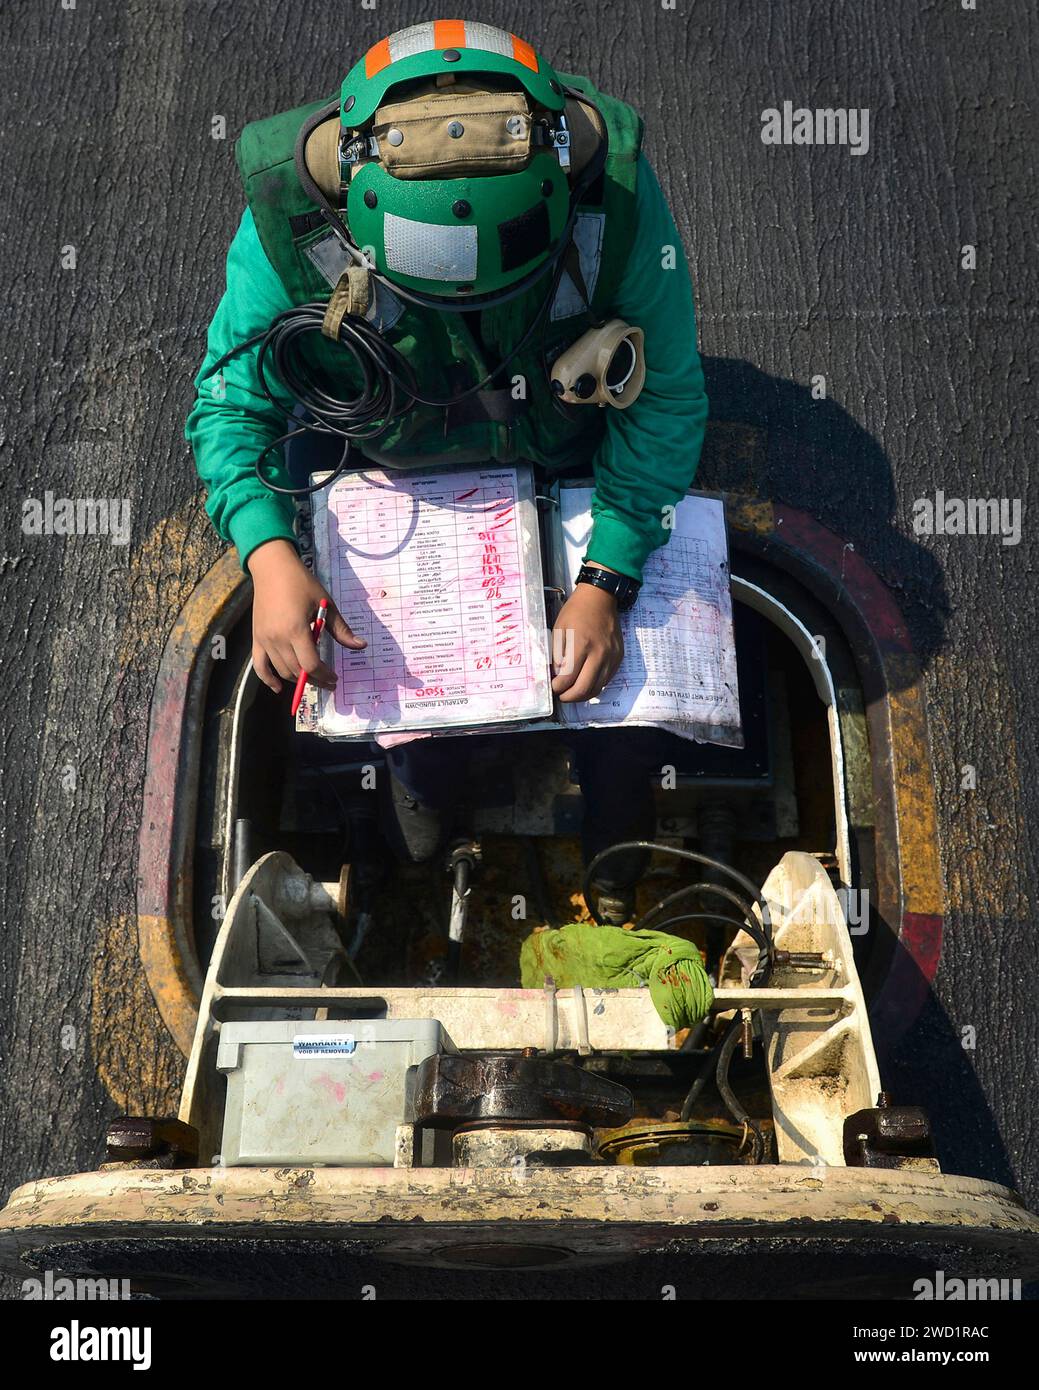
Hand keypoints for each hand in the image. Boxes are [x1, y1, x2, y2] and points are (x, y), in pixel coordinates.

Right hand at [247, 539, 365, 694]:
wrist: (272, 568)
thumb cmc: (301, 583)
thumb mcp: (325, 604)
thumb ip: (341, 629)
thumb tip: (360, 646)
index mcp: (295, 630)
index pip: (311, 664)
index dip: (324, 675)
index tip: (335, 679)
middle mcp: (277, 639)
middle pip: (296, 671)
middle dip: (314, 680)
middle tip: (328, 682)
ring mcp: (264, 640)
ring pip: (281, 671)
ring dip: (297, 680)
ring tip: (312, 680)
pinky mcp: (256, 638)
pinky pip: (259, 665)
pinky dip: (268, 679)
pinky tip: (279, 688)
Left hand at [551, 574, 624, 702]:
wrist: (600, 598)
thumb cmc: (577, 611)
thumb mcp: (559, 630)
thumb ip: (558, 655)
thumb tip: (557, 676)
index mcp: (581, 645)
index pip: (568, 678)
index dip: (558, 688)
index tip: (553, 687)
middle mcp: (599, 653)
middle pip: (584, 689)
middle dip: (569, 697)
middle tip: (561, 695)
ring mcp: (611, 657)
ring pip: (597, 688)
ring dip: (582, 695)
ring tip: (572, 692)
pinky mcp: (618, 658)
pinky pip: (606, 680)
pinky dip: (594, 685)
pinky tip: (585, 681)